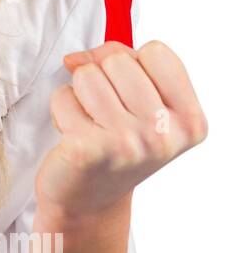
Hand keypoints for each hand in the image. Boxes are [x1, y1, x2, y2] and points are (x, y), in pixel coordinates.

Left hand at [34, 39, 207, 221]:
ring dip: (79, 94)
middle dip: (102, 77)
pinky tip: (73, 136)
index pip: (157, 52)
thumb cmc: (116, 144)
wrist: (89, 200)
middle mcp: (164, 134)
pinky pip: (63, 97)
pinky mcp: (89, 150)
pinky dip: (61, 110)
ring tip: (90, 123)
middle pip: (118, 59)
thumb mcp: (141, 104)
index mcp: (190, 120)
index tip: (127, 90)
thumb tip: (76, 57)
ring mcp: (128, 143)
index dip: (133, 61)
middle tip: (104, 113)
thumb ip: (123, 64)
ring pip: (87, 75)